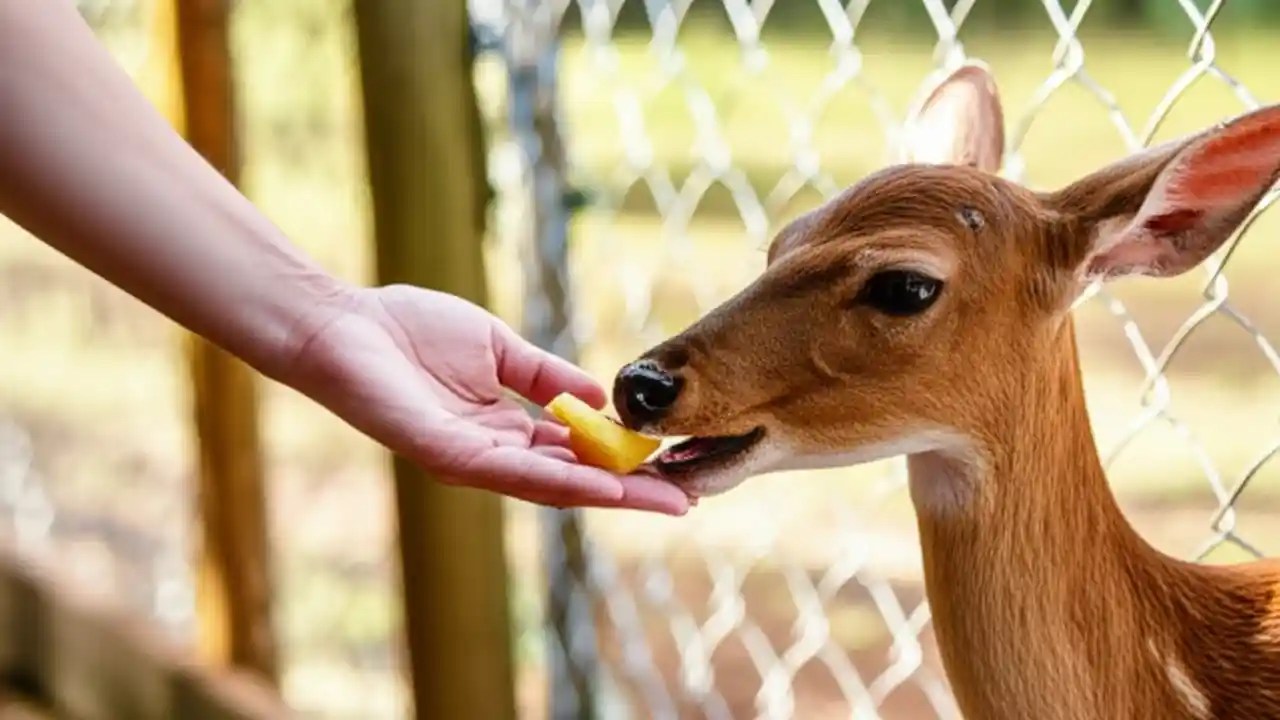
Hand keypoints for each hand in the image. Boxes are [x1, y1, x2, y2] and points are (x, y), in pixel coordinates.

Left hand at [280, 284, 688, 514]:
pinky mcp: (447, 455)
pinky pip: (514, 472)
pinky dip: (563, 479)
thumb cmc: (408, 329)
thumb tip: (600, 398)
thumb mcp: (498, 349)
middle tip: (686, 500)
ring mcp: (471, 460)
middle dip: (630, 492)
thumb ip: (545, 376)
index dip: (622, 463)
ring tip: (663, 499)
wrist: (343, 324)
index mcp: (504, 429)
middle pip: (573, 481)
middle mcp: (492, 455)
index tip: (670, 465)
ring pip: (552, 485)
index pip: (574, 455)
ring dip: (610, 494)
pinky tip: (604, 484)